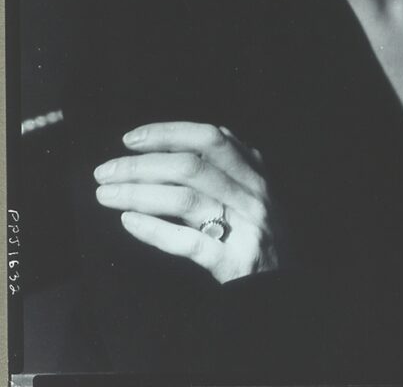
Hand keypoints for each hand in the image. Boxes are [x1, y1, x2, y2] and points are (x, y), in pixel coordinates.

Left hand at [94, 121, 280, 283]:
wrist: (284, 283)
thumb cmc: (258, 230)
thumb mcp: (252, 188)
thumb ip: (224, 164)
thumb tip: (166, 145)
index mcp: (253, 170)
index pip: (209, 138)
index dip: (168, 134)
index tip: (131, 139)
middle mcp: (252, 192)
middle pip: (191, 167)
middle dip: (142, 165)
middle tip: (105, 172)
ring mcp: (245, 226)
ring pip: (186, 200)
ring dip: (139, 194)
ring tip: (106, 195)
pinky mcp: (233, 260)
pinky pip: (188, 242)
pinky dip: (155, 230)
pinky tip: (128, 222)